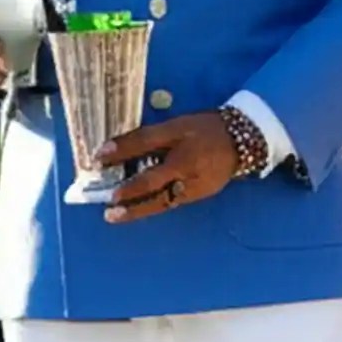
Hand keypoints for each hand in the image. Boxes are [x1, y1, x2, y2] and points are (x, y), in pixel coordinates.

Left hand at [95, 111, 238, 223]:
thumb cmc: (205, 129)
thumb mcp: (177, 126)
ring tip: (115, 215)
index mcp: (182, 157)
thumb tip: (114, 148)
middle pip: (154, 193)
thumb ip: (146, 137)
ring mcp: (194, 191)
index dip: (122, 154)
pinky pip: (172, 202)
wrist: (243, 141)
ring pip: (162, 203)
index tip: (98, 159)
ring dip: (137, 210)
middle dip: (129, 201)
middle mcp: (187, 178)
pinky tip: (138, 206)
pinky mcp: (198, 196)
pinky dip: (153, 205)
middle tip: (107, 209)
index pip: (145, 153)